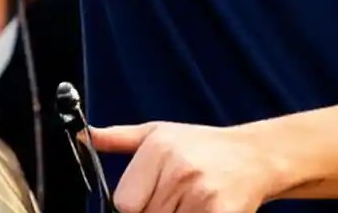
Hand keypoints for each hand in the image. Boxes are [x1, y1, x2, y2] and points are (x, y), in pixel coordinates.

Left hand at [89, 121, 277, 212]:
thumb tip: (82, 137)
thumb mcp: (157, 133)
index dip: (134, 206)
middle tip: (174, 199)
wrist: (254, 156)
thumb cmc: (201, 146)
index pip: (124, 202)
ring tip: (189, 203)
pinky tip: (202, 210)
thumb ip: (117, 139)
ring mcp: (201, 194)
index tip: (148, 198)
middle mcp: (179, 169)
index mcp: (159, 148)